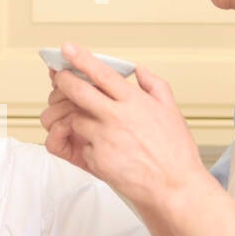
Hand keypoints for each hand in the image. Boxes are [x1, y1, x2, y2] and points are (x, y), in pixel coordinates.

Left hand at [42, 42, 205, 209]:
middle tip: (59, 78)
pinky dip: (88, 146)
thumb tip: (140, 70)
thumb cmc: (175, 153)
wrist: (174, 186)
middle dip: (63, 81)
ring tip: (90, 125)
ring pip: (75, 120)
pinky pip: (82, 146)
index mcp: (134, 102)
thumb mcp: (171, 110)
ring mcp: (104, 138)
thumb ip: (154, 85)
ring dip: (77, 120)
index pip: (101, 73)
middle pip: (78, 91)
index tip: (68, 49)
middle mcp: (117, 116)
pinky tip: (104, 150)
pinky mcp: (97, 158)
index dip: (81, 58)